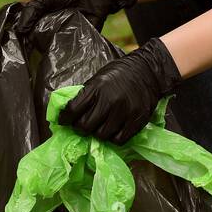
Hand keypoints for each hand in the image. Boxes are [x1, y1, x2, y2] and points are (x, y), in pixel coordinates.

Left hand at [58, 37, 181, 143]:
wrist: (148, 71)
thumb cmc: (120, 73)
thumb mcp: (98, 78)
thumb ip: (86, 95)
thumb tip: (69, 112)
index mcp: (97, 88)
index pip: (72, 110)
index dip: (65, 118)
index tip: (63, 121)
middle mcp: (109, 101)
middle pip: (85, 126)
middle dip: (80, 127)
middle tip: (82, 125)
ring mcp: (123, 112)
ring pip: (101, 135)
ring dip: (97, 133)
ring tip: (99, 126)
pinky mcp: (136, 121)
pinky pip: (118, 140)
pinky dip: (113, 138)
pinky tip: (113, 130)